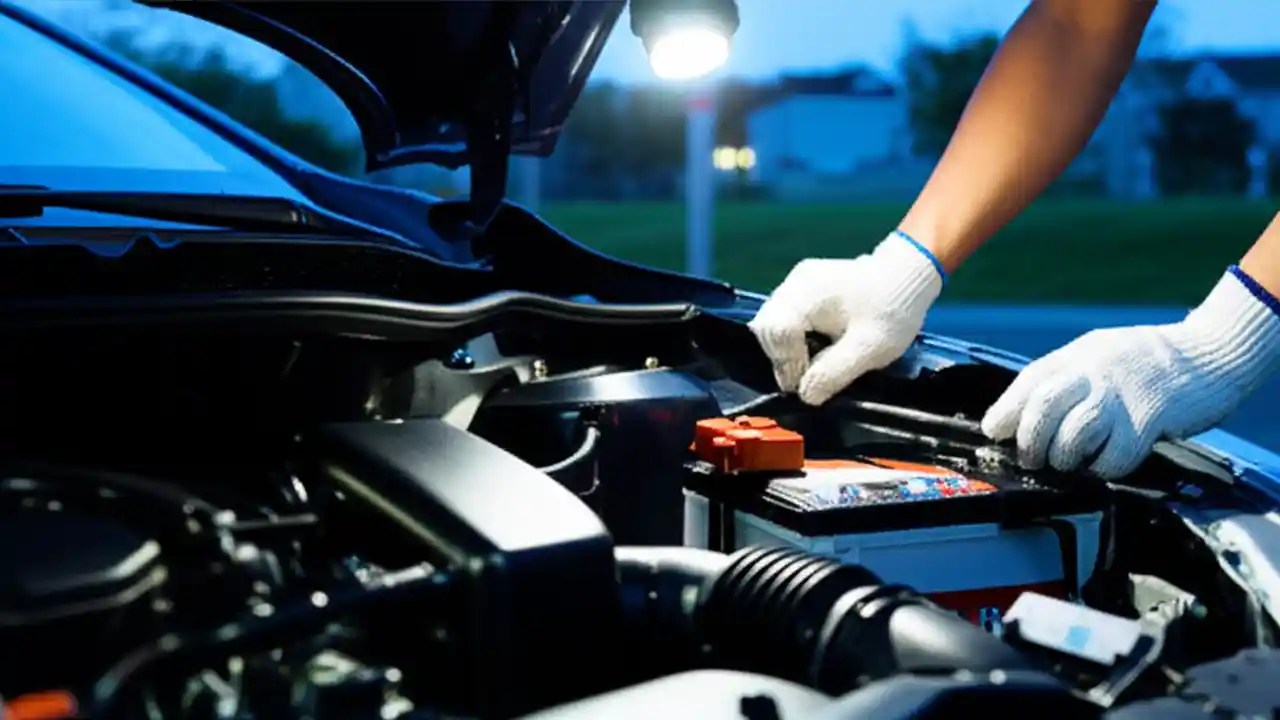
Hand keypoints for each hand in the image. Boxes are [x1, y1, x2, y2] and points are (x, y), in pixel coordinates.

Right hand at [749, 233, 943, 404]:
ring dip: (789, 350)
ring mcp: (795, 282)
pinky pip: (785, 317)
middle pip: (767, 328)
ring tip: (816, 363)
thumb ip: (833, 373)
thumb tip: (805, 396)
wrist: (909, 274)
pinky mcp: (803, 287)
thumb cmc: (892, 310)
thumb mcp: (869, 349)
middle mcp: (793, 284)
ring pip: (773, 324)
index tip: (811, 383)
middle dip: (785, 359)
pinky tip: (817, 347)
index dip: (787, 364)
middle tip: (811, 377)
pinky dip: (795, 339)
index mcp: (806, 294)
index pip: (775, 333)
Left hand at [982, 268, 1279, 478]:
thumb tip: (1021, 415)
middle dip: (1030, 440)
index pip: (1029, 383)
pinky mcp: (1149, 421)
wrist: (1208, 353)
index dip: (1005, 411)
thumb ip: (1064, 378)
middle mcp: (1094, 373)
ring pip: (1075, 433)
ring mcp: (1121, 397)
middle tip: (1031, 458)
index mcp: (1076, 356)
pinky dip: (1102, 467)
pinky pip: (1114, 455)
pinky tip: (1103, 465)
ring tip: (1067, 463)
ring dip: (1064, 457)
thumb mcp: (1097, 354)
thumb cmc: (1145, 361)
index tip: (993, 432)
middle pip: (1044, 407)